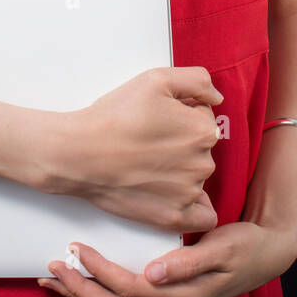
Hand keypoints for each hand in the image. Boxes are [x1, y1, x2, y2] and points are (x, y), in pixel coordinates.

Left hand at [37, 220, 296, 296]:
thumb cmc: (244, 246)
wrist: (268, 254)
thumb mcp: (222, 248)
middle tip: (50, 269)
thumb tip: (153, 273)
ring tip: (55, 279)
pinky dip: (100, 294)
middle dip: (78, 291)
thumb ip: (188, 262)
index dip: (100, 271)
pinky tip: (84, 282)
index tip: (77, 247)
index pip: (129, 289)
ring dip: (83, 296)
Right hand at [49, 66, 224, 236]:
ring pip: (198, 177)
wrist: (80, 153)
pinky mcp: (173, 217)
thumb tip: (216, 98)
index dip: (180, 113)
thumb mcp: (156, 79)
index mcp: (202, 130)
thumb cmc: (114, 116)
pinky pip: (203, 217)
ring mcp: (189, 193)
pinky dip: (195, 207)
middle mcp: (202, 163)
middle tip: (149, 139)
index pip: (203, 117)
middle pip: (201, 148)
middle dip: (181, 141)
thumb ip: (197, 80)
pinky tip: (176, 194)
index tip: (158, 117)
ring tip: (147, 163)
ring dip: (182, 170)